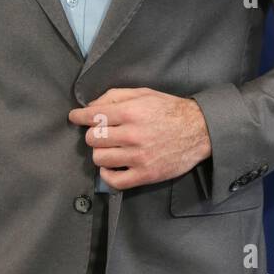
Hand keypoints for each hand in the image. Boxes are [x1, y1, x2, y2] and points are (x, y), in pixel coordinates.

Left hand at [68, 87, 211, 190]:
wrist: (199, 130)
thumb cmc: (169, 110)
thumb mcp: (143, 93)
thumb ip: (115, 96)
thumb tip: (90, 106)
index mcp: (131, 111)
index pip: (93, 116)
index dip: (79, 116)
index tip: (74, 117)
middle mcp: (132, 134)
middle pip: (93, 138)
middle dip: (93, 134)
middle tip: (101, 133)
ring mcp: (138, 156)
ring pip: (99, 158)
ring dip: (100, 153)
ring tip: (109, 149)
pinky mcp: (145, 174)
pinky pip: (114, 180)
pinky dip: (107, 174)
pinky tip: (111, 166)